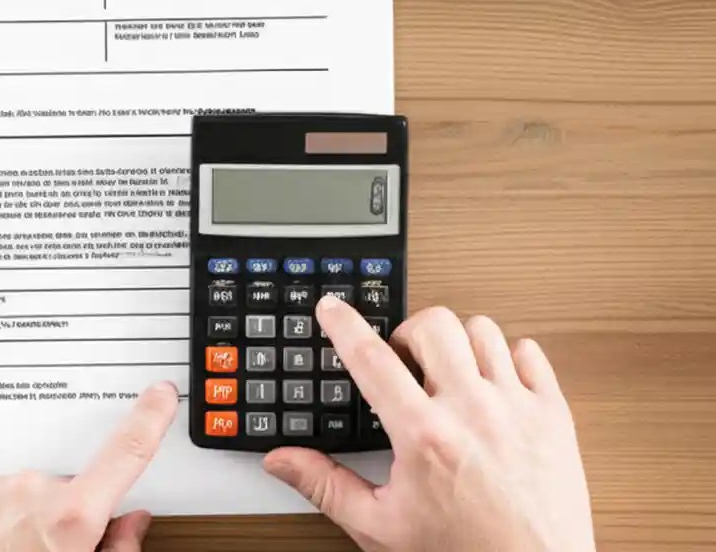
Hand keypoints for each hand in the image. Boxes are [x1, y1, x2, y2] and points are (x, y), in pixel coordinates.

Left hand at [0, 381, 178, 551]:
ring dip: (13, 518)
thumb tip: (132, 523)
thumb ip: (118, 550)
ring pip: (15, 493)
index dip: (149, 419)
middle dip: (56, 516)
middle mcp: (29, 492)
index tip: (161, 395)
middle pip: (61, 490)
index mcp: (70, 519)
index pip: (125, 453)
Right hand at [265, 297, 594, 551]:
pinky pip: (530, 353)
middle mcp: (472, 412)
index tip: (332, 308)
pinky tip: (493, 383)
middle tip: (403, 361)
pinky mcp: (554, 416)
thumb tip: (282, 460)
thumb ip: (325, 485)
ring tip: (448, 372)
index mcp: (423, 437)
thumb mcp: (379, 527)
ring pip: (482, 330)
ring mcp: (517, 409)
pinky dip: (508, 356)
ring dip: (457, 342)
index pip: (371, 359)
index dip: (344, 325)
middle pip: (432, 325)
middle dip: (408, 334)